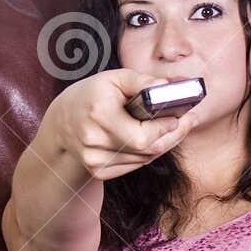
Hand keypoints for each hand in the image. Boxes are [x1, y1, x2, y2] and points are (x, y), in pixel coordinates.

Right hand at [48, 69, 200, 181]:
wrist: (62, 122)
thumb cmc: (91, 95)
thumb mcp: (113, 79)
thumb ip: (142, 81)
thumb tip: (170, 87)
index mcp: (99, 114)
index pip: (143, 136)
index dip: (165, 128)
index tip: (181, 115)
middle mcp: (94, 141)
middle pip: (147, 150)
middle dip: (171, 135)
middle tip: (188, 121)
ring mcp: (95, 160)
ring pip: (144, 159)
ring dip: (161, 144)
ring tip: (172, 127)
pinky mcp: (98, 172)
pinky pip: (135, 165)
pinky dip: (147, 154)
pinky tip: (152, 140)